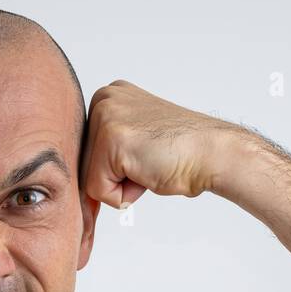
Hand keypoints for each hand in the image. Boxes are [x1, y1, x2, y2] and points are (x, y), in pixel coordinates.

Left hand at [80, 80, 244, 207]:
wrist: (214, 154)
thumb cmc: (181, 154)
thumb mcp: (134, 143)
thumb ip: (104, 154)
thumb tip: (77, 186)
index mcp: (108, 96)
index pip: (87, 152)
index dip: (114, 169)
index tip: (145, 155)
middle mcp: (103, 98)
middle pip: (84, 164)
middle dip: (116, 177)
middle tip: (150, 161)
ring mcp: (106, 115)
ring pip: (89, 179)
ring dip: (120, 186)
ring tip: (150, 165)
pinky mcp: (111, 139)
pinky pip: (98, 190)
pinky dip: (123, 194)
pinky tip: (149, 171)